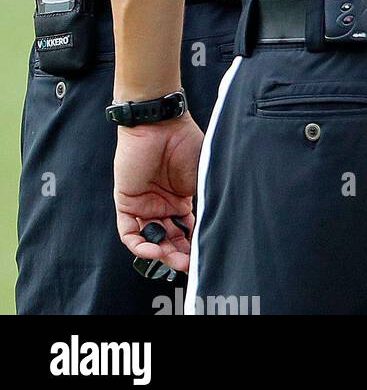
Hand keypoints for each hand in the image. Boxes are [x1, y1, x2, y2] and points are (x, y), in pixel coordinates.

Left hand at [114, 116, 204, 272]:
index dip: (193, 244)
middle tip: (188, 265)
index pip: (186, 229)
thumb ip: (204, 198)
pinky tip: (153, 249)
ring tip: (173, 259)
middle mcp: (163, 204)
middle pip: (169, 238)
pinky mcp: (126, 202)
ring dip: (160, 252)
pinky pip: (129, 231)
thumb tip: (217, 221)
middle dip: (178, 254)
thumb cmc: (185, 142)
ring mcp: (144, 204)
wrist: (160, 124)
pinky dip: (139, 244)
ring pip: (150, 238)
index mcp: (182, 197)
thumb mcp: (202, 174)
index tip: (202, 256)